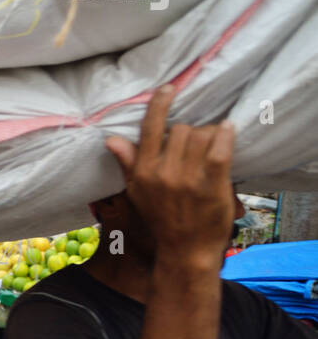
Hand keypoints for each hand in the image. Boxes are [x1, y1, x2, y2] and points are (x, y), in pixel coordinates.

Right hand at [104, 85, 235, 257]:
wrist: (185, 249)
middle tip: (198, 141)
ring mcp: (188, 179)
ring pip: (199, 136)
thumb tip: (110, 139)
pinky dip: (225, 136)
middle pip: (179, 129)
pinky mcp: (211, 185)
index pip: (149, 128)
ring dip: (208, 134)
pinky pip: (218, 150)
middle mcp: (163, 172)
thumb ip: (127, 162)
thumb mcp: (137, 191)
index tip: (169, 88)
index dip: (160, 104)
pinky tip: (227, 129)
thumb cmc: (161, 219)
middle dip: (190, 130)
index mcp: (143, 171)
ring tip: (212, 144)